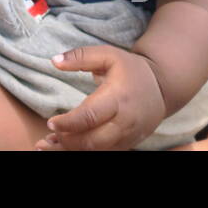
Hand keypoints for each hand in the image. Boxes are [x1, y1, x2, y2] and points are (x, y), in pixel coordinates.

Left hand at [34, 46, 165, 150]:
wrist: (162, 87)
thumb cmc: (130, 69)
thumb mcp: (108, 55)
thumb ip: (81, 56)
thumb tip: (54, 61)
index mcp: (118, 98)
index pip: (90, 116)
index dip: (68, 123)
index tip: (50, 122)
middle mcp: (124, 121)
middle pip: (93, 140)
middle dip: (67, 142)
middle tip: (45, 137)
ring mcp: (128, 136)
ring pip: (98, 151)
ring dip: (72, 150)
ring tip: (47, 146)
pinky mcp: (127, 144)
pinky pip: (105, 153)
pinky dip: (84, 152)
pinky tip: (65, 147)